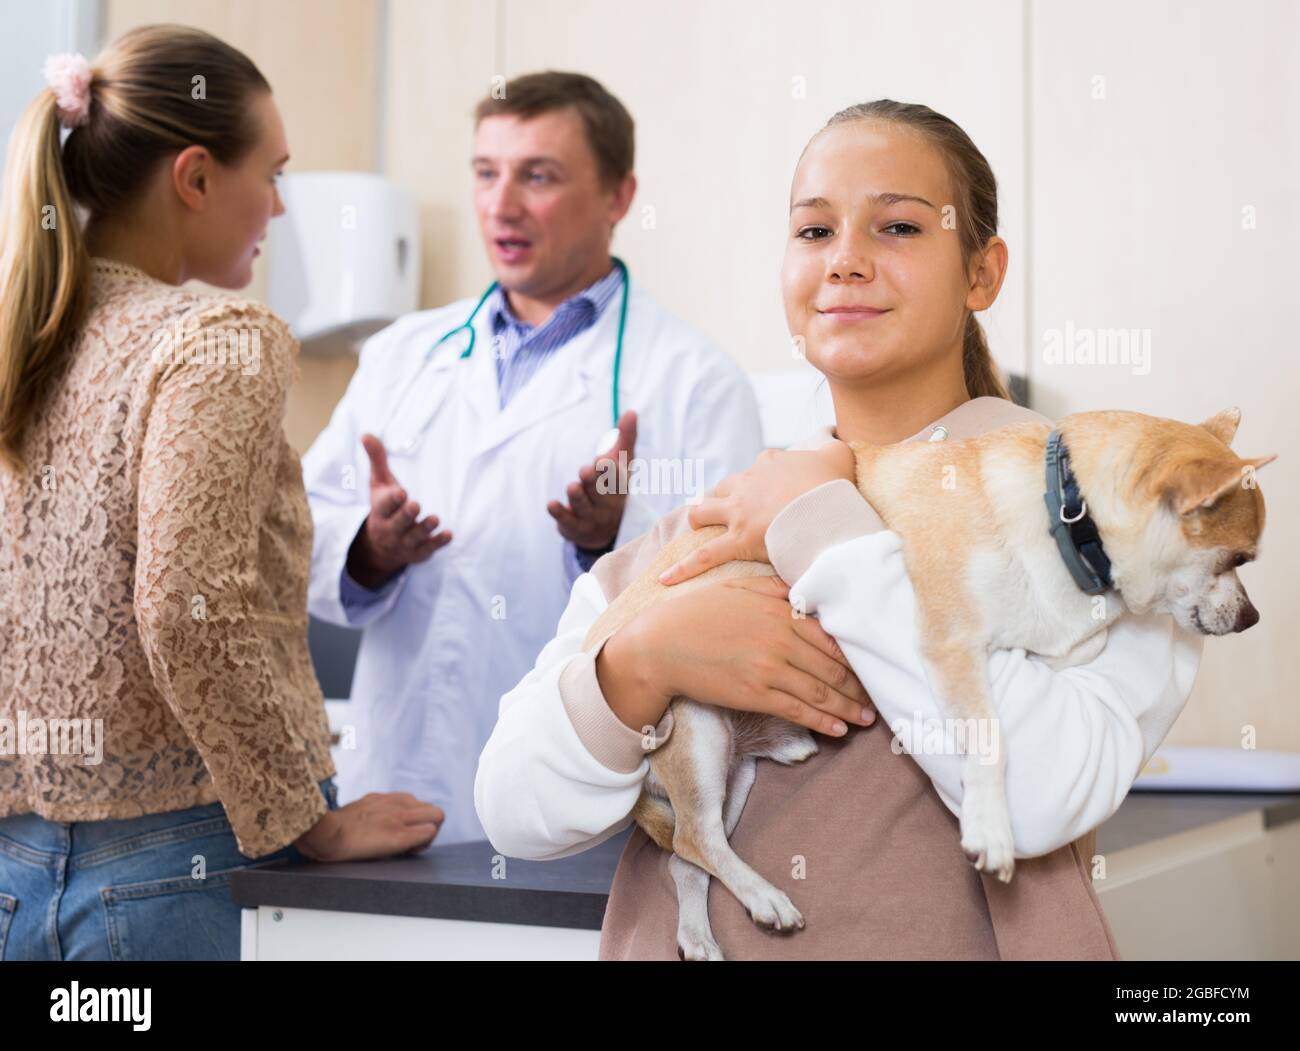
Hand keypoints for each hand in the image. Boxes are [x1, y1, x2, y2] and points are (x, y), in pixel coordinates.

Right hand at [294, 792, 443, 861]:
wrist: (327, 835)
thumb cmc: (336, 829)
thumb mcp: (358, 811)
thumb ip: (375, 811)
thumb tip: (379, 822)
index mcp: (386, 799)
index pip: (417, 804)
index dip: (416, 821)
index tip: (405, 833)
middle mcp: (398, 803)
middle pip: (433, 809)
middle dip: (429, 826)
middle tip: (413, 842)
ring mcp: (401, 817)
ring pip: (437, 816)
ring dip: (429, 833)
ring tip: (411, 847)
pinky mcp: (401, 834)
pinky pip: (428, 832)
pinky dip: (424, 842)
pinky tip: (408, 852)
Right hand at [347, 434, 451, 587]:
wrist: (380, 547)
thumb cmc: (384, 507)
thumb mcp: (379, 483)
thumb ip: (377, 459)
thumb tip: (366, 434)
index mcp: (380, 511)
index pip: (384, 506)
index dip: (392, 500)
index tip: (400, 492)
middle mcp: (390, 529)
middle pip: (398, 523)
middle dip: (406, 515)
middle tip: (416, 505)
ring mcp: (404, 543)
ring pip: (414, 538)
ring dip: (424, 529)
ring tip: (435, 519)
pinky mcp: (418, 553)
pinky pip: (428, 550)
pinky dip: (438, 543)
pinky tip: (449, 534)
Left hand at [548, 410, 636, 552]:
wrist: (606, 530)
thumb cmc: (613, 487)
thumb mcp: (621, 464)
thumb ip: (625, 438)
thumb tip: (630, 411)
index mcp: (619, 486)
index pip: (616, 479)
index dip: (609, 471)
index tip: (602, 461)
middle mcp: (607, 504)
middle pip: (600, 492)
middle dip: (593, 482)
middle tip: (586, 470)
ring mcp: (591, 517)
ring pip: (583, 506)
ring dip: (577, 497)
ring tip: (572, 487)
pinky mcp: (574, 527)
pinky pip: (567, 521)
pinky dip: (559, 514)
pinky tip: (551, 504)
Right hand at [596, 574, 874, 738]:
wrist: (662, 644)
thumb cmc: (698, 613)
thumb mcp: (739, 587)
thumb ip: (776, 590)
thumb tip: (805, 597)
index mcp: (781, 611)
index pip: (830, 638)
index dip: (854, 657)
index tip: (869, 668)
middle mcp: (781, 639)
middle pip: (832, 667)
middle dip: (857, 687)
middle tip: (876, 699)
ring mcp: (769, 668)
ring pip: (820, 692)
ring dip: (847, 708)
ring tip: (864, 719)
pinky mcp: (755, 694)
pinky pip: (797, 710)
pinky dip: (822, 721)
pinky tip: (838, 729)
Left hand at [658, 440, 856, 585]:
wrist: (827, 511)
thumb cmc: (834, 485)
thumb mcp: (838, 455)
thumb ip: (832, 446)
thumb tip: (831, 440)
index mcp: (769, 463)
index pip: (760, 466)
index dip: (765, 478)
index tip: (775, 491)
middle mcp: (747, 484)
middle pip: (725, 487)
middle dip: (724, 497)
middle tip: (730, 511)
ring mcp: (739, 512)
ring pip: (704, 511)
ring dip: (699, 518)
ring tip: (696, 528)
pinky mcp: (738, 540)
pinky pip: (705, 556)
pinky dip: (683, 568)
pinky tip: (665, 578)